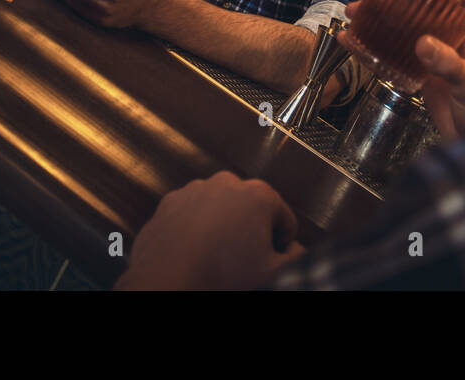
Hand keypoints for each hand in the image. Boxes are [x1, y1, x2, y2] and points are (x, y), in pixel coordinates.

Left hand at [114, 171, 306, 289]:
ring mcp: (196, 189)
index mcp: (258, 195)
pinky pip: (192, 213)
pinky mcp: (171, 201)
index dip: (282, 243)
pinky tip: (194, 251)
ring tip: (216, 256)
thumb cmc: (221, 275)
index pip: (284, 218)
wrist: (167, 280)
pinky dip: (196, 227)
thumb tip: (297, 251)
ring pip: (221, 208)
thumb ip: (295, 259)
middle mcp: (227, 183)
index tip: (272, 259)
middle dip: (251, 230)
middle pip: (252, 208)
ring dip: (223, 226)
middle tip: (243, 259)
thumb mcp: (272, 274)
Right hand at [342, 0, 464, 141]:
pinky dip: (378, 52)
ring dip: (378, 29)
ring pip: (401, 34)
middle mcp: (448, 37)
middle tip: (358, 8)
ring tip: (352, 23)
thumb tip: (423, 44)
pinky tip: (359, 48)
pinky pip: (395, 57)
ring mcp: (432, 55)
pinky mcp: (420, 73)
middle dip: (385, 10)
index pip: (438, 1)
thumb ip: (449, 64)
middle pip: (413, 15)